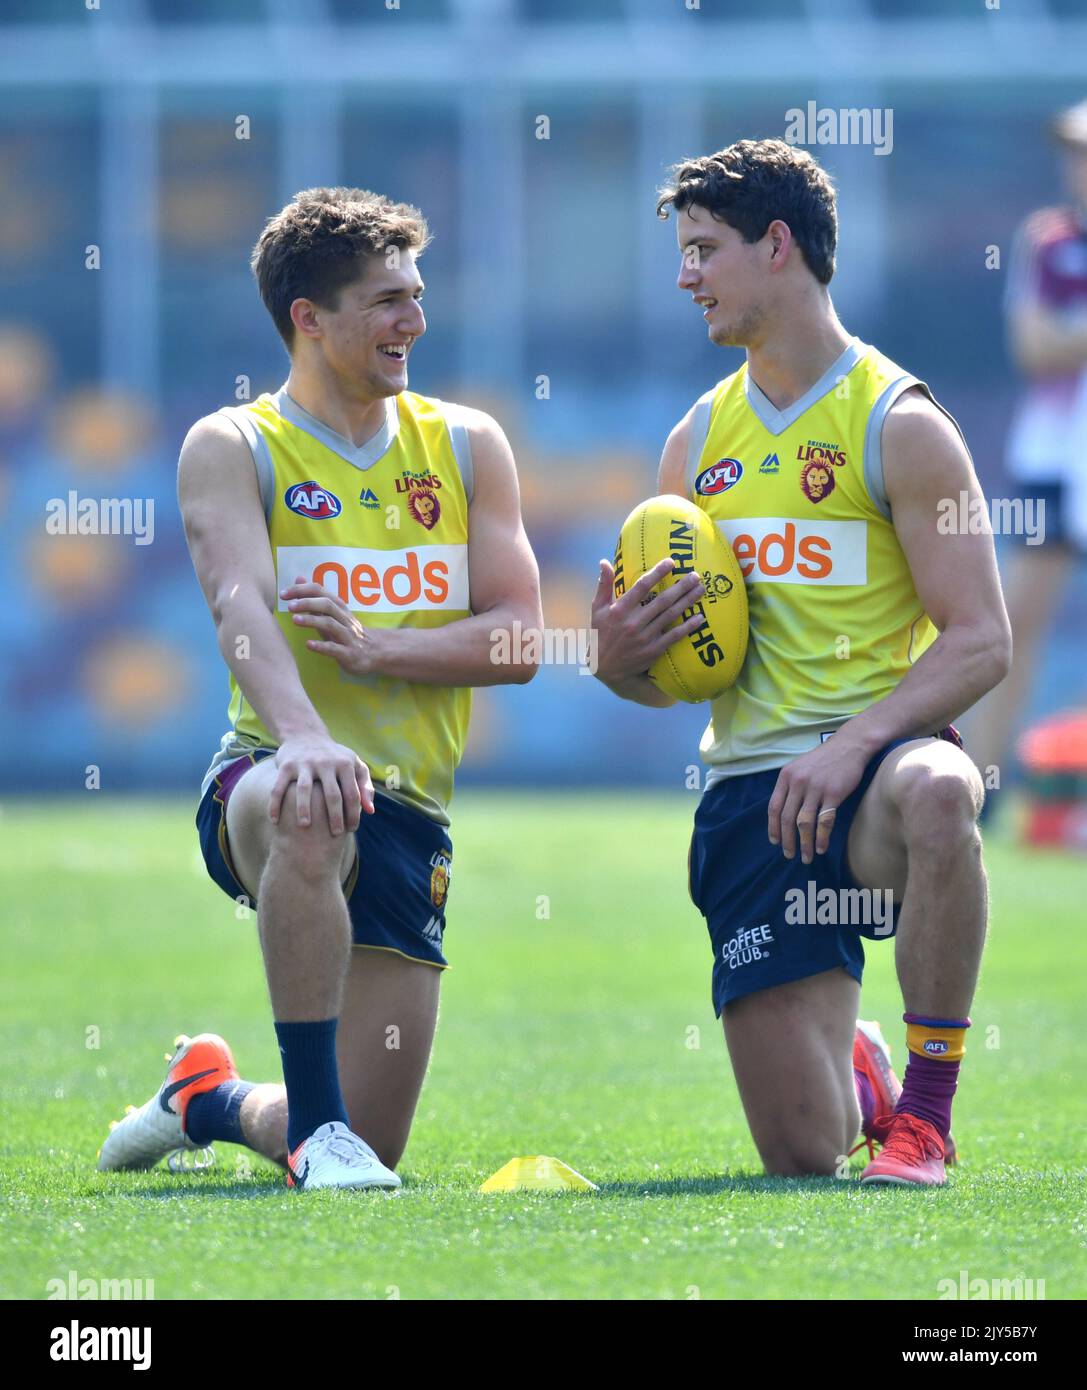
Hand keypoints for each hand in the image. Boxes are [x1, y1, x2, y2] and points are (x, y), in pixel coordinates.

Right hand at [268, 730, 374, 833]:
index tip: (351, 829)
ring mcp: (304, 764)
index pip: (352, 793)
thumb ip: (365, 787)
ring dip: (304, 809)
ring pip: (304, 789)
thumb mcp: (354, 765)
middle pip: (332, 794)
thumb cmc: (335, 757)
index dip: (354, 813)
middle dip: (335, 817)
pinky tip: (274, 820)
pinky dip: (275, 803)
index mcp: (345, 764)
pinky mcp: (286, 765)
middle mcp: (325, 762)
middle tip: (335, 834)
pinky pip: (279, 787)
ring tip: (306, 826)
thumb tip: (370, 811)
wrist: (305, 735)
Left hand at [281, 576, 381, 677]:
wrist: (375, 652)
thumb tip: (298, 578)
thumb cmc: (347, 632)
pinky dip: (322, 646)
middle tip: (289, 606)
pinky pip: (335, 648)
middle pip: (327, 605)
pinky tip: (308, 644)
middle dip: (307, 603)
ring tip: (294, 620)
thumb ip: (314, 598)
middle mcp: (345, 619)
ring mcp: (348, 637)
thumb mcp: (332, 614)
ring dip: (312, 621)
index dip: (302, 590)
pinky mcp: (349, 654)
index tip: (283, 593)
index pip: (320, 592)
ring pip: (331, 625)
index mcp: (340, 608)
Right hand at [590, 557, 705, 684]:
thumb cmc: (600, 633)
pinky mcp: (654, 649)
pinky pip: (674, 635)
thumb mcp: (597, 609)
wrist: (605, 668)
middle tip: (695, 575)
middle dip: (681, 586)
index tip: (671, 562)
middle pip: (662, 600)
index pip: (642, 586)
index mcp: (620, 609)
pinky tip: (699, 617)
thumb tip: (604, 562)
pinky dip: (688, 626)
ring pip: (671, 615)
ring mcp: (645, 637)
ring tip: (701, 589)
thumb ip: (603, 585)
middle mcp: (634, 622)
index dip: (658, 572)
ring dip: (688, 601)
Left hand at [767, 736, 869, 864]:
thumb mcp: (800, 767)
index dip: (773, 827)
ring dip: (804, 843)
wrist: (850, 745)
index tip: (775, 842)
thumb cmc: (825, 759)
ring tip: (806, 857)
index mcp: (786, 776)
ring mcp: (815, 788)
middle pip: (787, 818)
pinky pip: (824, 821)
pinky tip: (820, 847)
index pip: (774, 807)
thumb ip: (790, 787)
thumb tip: (783, 814)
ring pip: (804, 823)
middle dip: (787, 840)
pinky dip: (821, 837)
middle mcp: (798, 782)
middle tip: (789, 855)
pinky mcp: (833, 793)